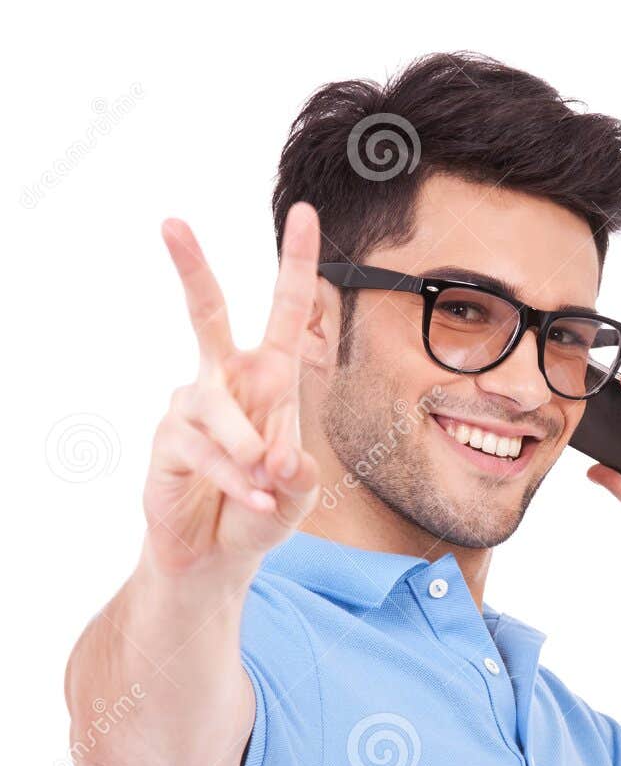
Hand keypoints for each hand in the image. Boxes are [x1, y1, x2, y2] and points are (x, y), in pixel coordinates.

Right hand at [145, 203, 321, 575]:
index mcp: (270, 376)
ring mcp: (192, 406)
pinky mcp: (169, 440)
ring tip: (266, 479)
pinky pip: (206, 453)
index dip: (297, 263)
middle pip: (206, 313)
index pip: (286, 311)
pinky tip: (253, 502)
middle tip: (170, 222)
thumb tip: (283, 459)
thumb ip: (299, 475)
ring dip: (247, 448)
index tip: (306, 213)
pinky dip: (235, 482)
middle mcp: (226, 379)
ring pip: (218, 408)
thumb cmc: (260, 509)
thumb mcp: (297, 494)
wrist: (216, 553)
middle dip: (191, 267)